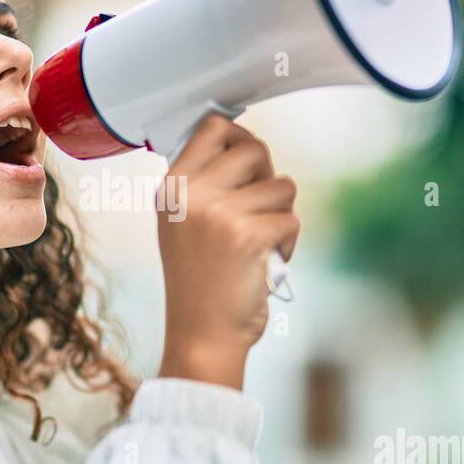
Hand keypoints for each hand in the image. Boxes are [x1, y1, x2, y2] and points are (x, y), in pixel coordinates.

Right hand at [156, 114, 299, 389]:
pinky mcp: (249, 235)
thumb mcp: (182, 225)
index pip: (212, 127)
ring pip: (282, 186)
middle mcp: (191, 194)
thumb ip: (205, 185)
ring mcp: (218, 213)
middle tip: (259, 211)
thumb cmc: (200, 284)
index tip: (249, 164)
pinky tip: (265, 264)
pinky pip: (291, 220)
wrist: (202, 336)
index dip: (241, 138)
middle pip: (254, 149)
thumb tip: (247, 148)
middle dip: (269, 179)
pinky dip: (288, 244)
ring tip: (259, 244)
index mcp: (172, 188)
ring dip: (281, 216)